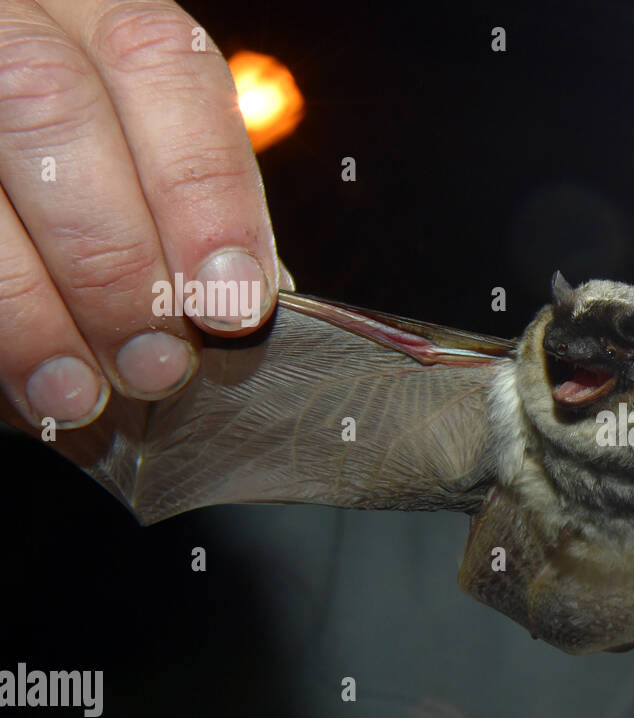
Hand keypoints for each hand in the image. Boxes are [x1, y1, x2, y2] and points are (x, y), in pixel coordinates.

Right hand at [0, 0, 281, 429]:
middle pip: (53, 110)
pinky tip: (14, 380)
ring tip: (76, 396)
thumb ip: (179, 200)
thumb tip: (243, 296)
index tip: (234, 300)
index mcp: (92, 9)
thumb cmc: (70, 158)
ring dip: (30, 308)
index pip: (159, 62)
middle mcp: (4, 17)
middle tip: (156, 365)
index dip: (206, 189)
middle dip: (117, 260)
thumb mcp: (130, 142)